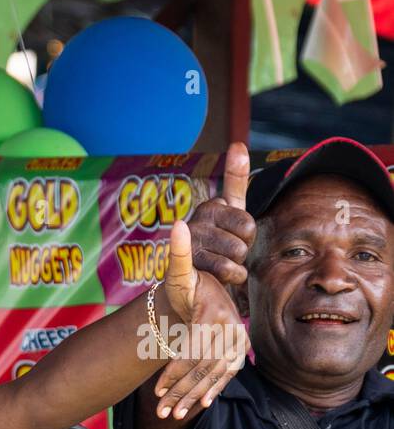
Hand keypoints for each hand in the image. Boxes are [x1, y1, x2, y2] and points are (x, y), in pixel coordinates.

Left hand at [155, 216, 247, 419]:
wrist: (207, 295)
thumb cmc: (188, 284)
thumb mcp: (181, 270)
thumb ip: (179, 252)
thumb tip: (178, 224)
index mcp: (215, 315)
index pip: (193, 351)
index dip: (175, 372)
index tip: (155, 390)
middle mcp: (231, 331)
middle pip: (202, 368)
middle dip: (180, 391)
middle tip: (160, 412)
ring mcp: (237, 344)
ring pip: (212, 376)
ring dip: (191, 397)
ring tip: (170, 415)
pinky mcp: (237, 354)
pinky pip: (223, 377)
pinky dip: (208, 392)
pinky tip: (194, 408)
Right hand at [187, 141, 255, 286]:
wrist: (188, 284)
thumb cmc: (215, 246)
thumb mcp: (229, 213)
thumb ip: (235, 180)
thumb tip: (238, 144)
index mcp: (211, 206)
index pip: (247, 223)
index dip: (246, 237)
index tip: (236, 239)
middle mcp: (198, 220)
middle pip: (245, 238)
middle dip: (241, 252)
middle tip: (225, 256)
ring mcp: (190, 242)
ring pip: (235, 257)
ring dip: (233, 270)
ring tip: (216, 268)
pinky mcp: (181, 265)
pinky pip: (206, 260)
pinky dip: (203, 254)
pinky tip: (195, 245)